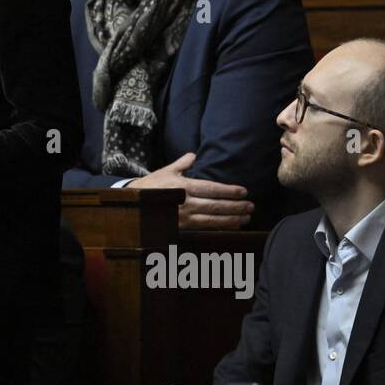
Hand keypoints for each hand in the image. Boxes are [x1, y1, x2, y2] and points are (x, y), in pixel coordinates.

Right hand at [127, 152, 253, 228]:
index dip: (229, 191)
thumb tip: (194, 155)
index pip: (212, 189)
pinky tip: (231, 227)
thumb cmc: (151, 186)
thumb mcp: (166, 171)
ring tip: (245, 218)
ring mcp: (184, 218)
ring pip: (213, 220)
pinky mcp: (181, 228)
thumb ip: (182, 164)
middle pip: (216, 206)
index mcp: (184, 187)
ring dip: (231, 219)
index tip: (243, 192)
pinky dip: (220, 228)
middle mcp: (185, 203)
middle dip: (235, 207)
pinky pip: (205, 229)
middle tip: (250, 206)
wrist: (133, 204)